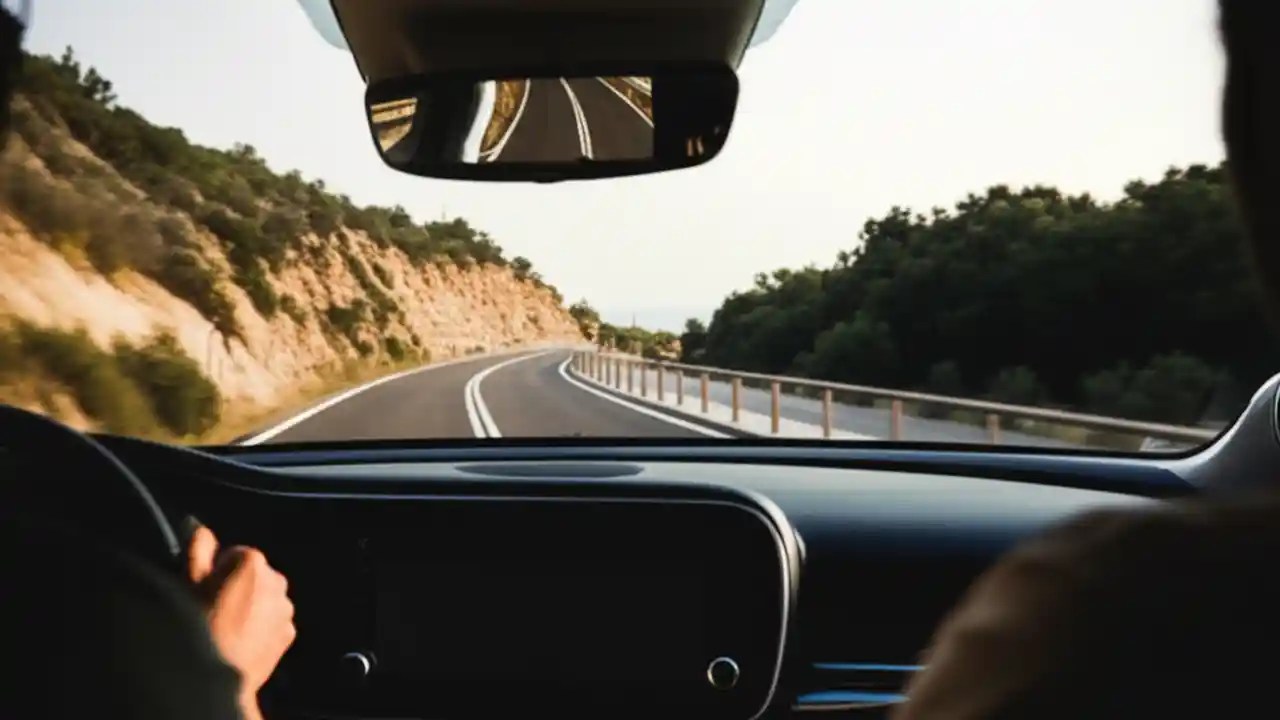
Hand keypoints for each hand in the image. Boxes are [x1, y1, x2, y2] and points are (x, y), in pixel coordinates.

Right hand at [188, 524, 295, 711]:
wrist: (214, 674)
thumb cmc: (197, 623)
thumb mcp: (188, 580)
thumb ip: (197, 546)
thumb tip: (198, 525)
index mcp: (253, 561)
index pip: (234, 554)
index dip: (216, 570)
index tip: (204, 588)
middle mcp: (277, 580)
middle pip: (253, 575)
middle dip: (237, 586)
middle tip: (212, 608)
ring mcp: (285, 608)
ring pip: (265, 599)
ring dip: (250, 606)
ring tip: (226, 627)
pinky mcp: (289, 632)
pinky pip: (273, 622)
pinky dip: (261, 627)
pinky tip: (241, 640)